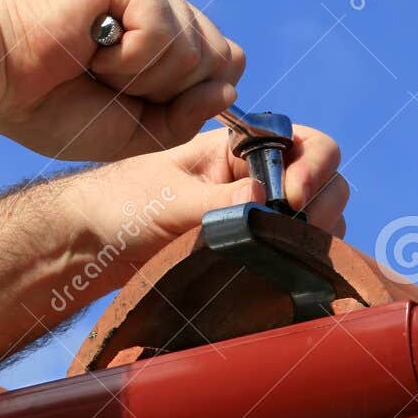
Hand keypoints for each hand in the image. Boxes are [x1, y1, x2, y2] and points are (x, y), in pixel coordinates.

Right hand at [0, 0, 245, 162]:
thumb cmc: (52, 106)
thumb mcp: (134, 132)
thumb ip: (185, 117)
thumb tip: (229, 88)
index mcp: (165, 35)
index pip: (225, 62)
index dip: (196, 96)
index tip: (139, 102)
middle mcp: (162, 4)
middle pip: (219, 58)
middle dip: (169, 92)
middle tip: (111, 84)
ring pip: (195, 49)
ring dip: (142, 77)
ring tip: (96, 64)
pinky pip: (165, 33)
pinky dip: (128, 59)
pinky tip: (92, 48)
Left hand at [65, 121, 347, 289]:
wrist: (89, 247)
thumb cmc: (120, 205)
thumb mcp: (169, 198)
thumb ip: (218, 199)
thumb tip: (268, 199)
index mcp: (241, 149)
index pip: (307, 144)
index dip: (313, 167)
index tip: (294, 197)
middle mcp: (260, 179)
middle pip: (327, 181)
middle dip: (321, 204)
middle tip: (290, 232)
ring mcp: (262, 219)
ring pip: (320, 220)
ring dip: (316, 235)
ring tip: (287, 253)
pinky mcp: (257, 254)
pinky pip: (300, 254)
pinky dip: (305, 262)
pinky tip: (286, 273)